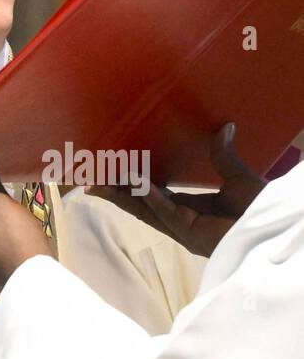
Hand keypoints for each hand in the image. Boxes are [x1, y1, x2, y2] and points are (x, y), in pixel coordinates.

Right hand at [84, 123, 266, 257]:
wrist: (271, 226)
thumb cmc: (260, 208)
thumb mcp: (238, 177)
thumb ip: (224, 155)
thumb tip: (226, 127)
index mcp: (188, 209)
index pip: (150, 196)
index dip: (128, 185)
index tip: (108, 171)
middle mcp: (180, 220)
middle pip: (138, 205)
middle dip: (113, 192)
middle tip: (88, 179)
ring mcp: (182, 227)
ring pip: (143, 209)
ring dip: (120, 195)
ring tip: (96, 182)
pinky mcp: (189, 231)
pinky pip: (164, 210)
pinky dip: (147, 195)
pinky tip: (133, 181)